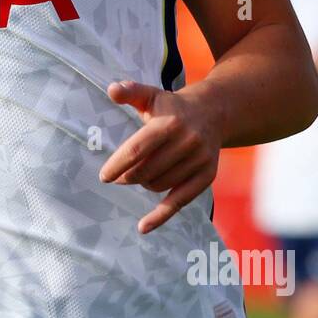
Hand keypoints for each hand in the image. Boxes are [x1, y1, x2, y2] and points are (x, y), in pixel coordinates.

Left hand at [98, 80, 222, 235]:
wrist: (213, 113)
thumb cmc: (172, 107)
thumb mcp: (151, 95)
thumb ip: (130, 91)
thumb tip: (112, 89)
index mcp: (170, 123)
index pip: (136, 150)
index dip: (117, 165)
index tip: (104, 176)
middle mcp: (188, 141)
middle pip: (146, 171)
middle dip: (127, 177)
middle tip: (118, 177)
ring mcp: (200, 160)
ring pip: (159, 185)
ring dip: (144, 184)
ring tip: (138, 176)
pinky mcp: (207, 176)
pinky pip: (180, 201)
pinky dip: (160, 216)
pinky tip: (143, 227)